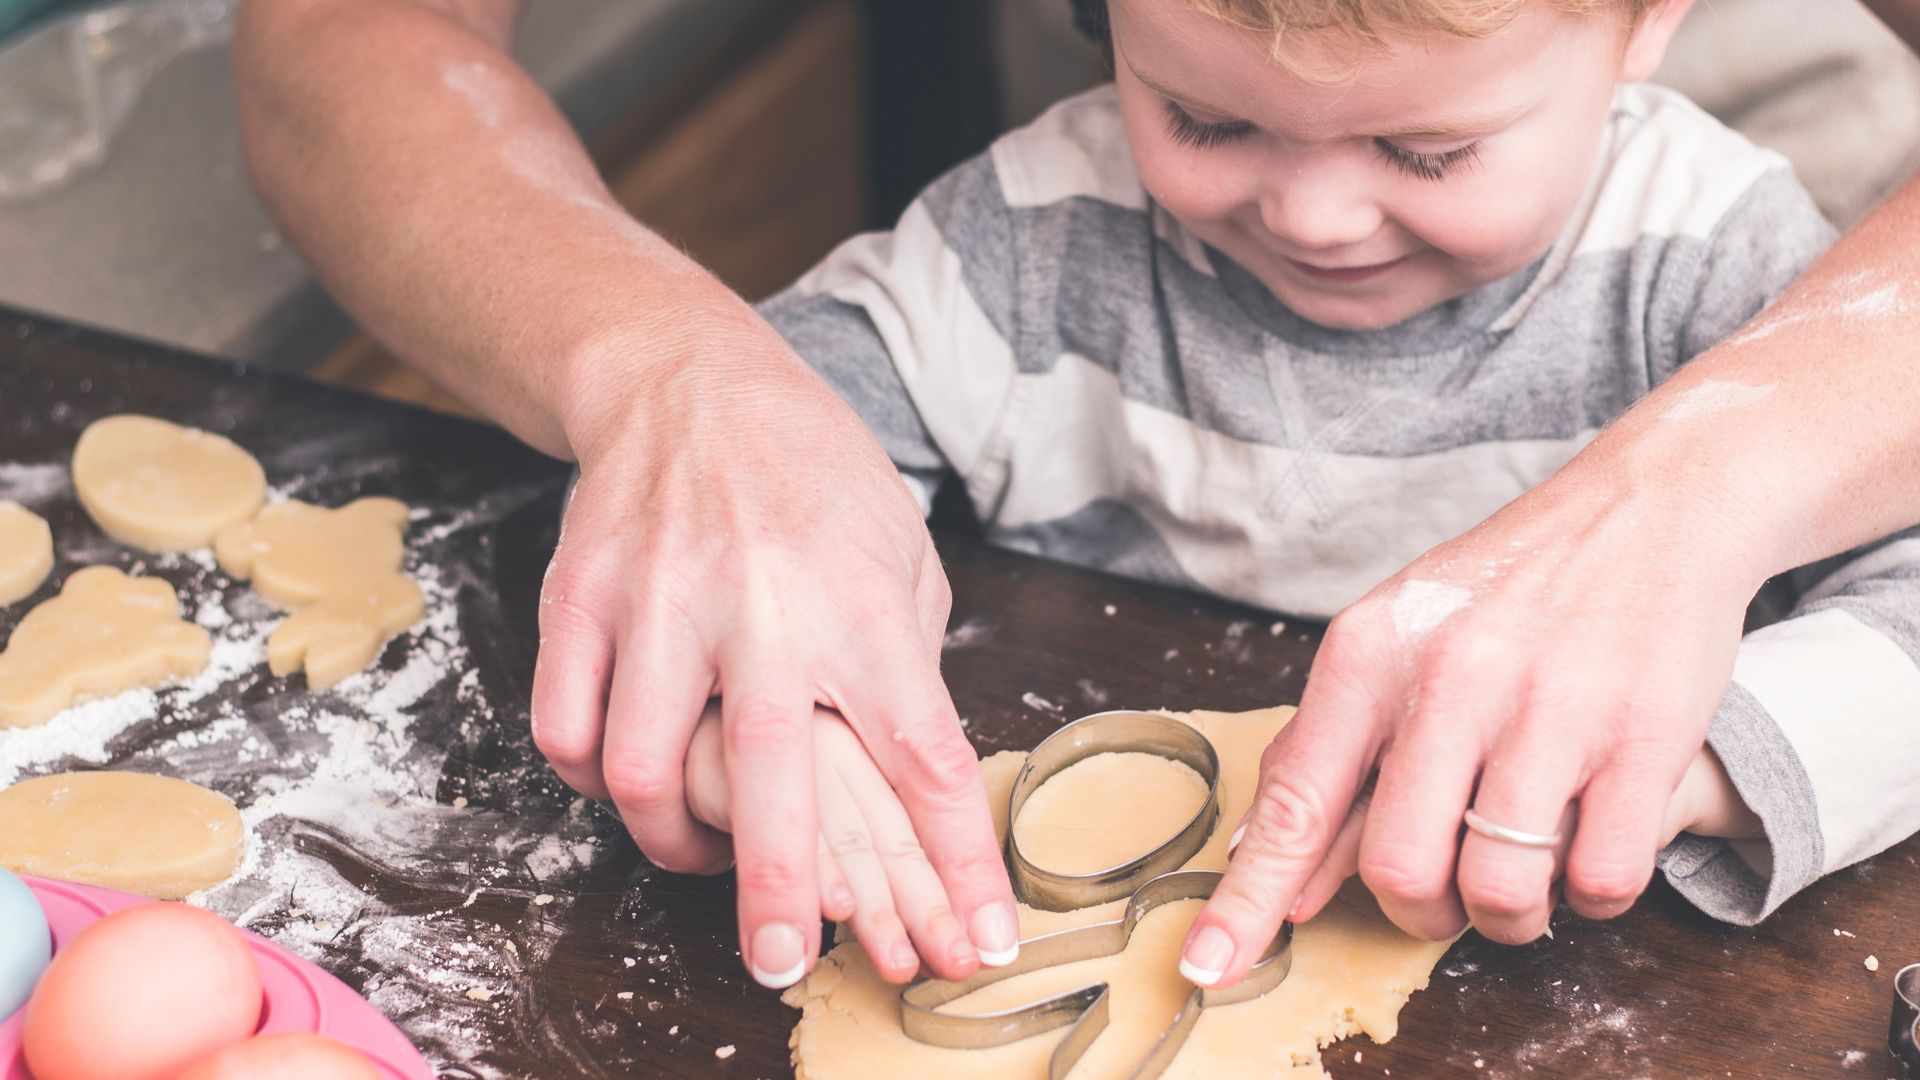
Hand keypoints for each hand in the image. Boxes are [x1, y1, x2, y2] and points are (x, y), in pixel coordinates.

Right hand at [530, 329, 1016, 987]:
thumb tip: (918, 792)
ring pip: (644, 769)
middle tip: (786, 964)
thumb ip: (908, 669)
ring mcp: (659, 602)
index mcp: (863, 602)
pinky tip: (631, 774)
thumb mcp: (901, 554)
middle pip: (772, 776)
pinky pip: (568, 733)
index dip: (957, 861)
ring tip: (704, 855)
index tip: (981, 941)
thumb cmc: (813, 479)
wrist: (687, 381)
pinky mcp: (579, 599)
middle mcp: (763, 606)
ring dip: (673, 841)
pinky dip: (596, 780)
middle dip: (784, 888)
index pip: (926, 753)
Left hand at [1183, 455, 1768, 985]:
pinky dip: (1590, 894)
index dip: (1248, 898)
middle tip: (1445, 893)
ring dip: (1508, 915)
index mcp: (1367, 657)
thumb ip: (1336, 757)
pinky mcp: (1643, 735)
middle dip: (1421, 911)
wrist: (1647, 507)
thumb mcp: (1395, 645)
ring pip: (1500, 886)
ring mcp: (1549, 707)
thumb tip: (1287, 878)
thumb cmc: (1505, 592)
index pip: (1295, 803)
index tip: (1211, 967)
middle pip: (1401, 868)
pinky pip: (1600, 877)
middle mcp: (1449, 679)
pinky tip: (1585, 846)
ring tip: (1522, 873)